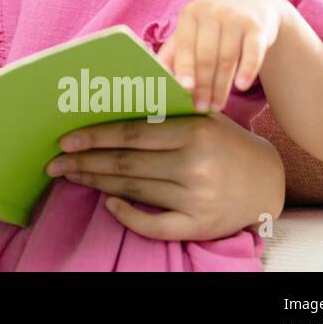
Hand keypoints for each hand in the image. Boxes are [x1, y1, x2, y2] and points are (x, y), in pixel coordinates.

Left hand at [44, 111, 285, 240]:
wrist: (268, 180)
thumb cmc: (223, 142)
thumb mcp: (201, 116)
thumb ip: (163, 108)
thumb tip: (109, 98)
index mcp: (193, 131)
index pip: (132, 133)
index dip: (94, 137)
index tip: (65, 139)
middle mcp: (195, 164)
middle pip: (126, 163)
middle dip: (84, 162)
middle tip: (54, 163)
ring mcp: (197, 197)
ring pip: (134, 190)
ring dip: (96, 183)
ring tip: (71, 176)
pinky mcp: (200, 224)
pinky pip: (155, 225)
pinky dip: (128, 216)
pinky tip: (109, 205)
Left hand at [156, 0, 291, 111]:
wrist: (254, 3)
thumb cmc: (215, 24)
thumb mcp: (193, 29)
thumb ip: (175, 50)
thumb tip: (156, 75)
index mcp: (190, 14)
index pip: (185, 45)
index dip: (184, 68)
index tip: (184, 89)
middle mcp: (212, 12)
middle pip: (206, 56)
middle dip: (203, 85)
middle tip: (201, 107)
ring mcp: (236, 18)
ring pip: (227, 58)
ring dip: (222, 86)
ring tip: (217, 105)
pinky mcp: (257, 27)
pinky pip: (252, 53)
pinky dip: (247, 70)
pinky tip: (242, 86)